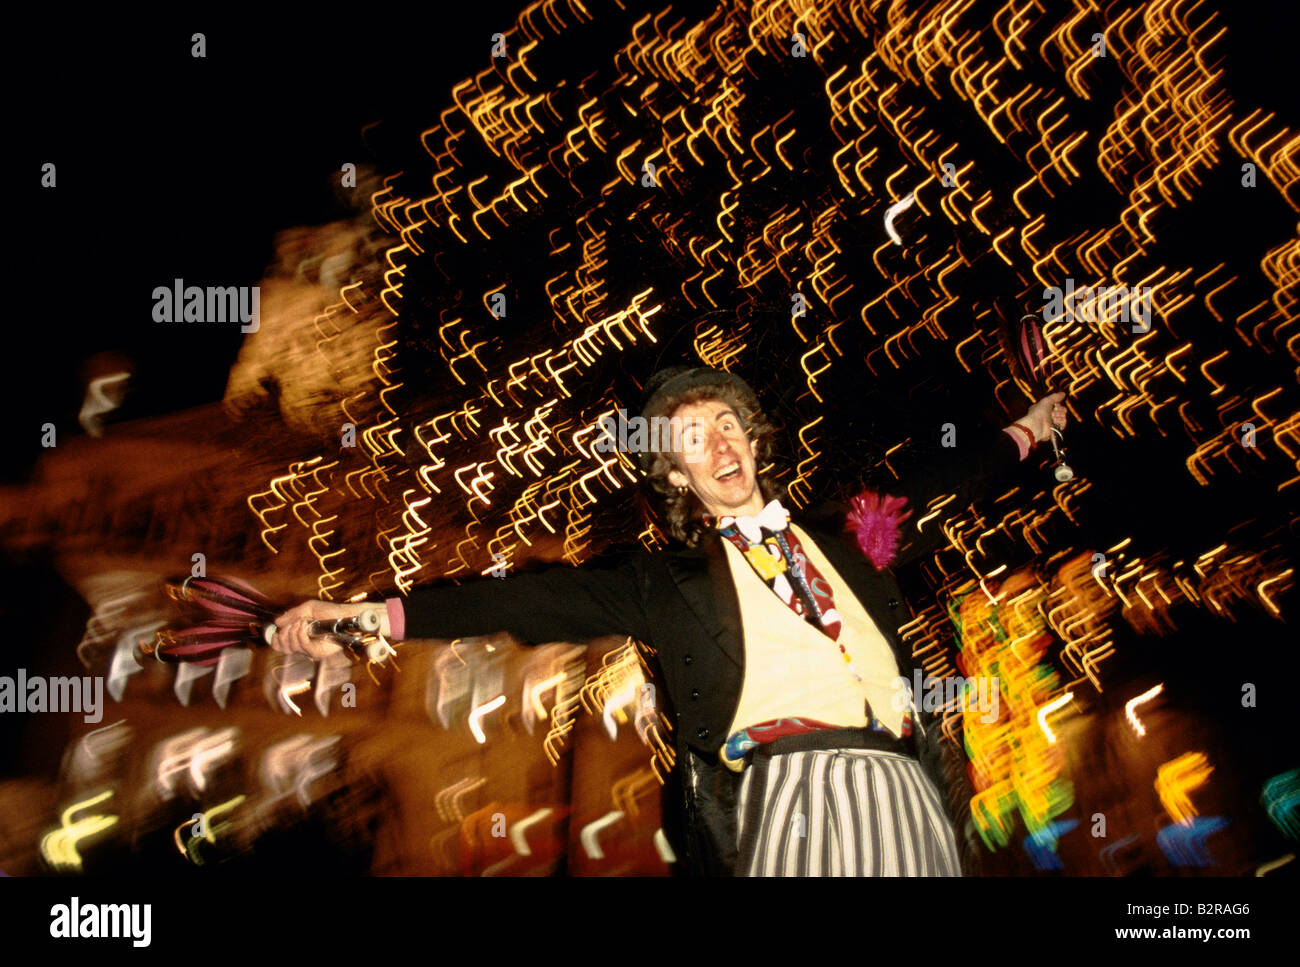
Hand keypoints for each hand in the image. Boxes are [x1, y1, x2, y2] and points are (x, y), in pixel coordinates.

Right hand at [269, 599, 389, 659]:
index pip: (280, 644)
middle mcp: (302, 644)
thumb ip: (292, 615)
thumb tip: (277, 623)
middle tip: (294, 623)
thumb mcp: (308, 609)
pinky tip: (305, 626)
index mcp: (298, 636)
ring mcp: (310, 650)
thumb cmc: (330, 612)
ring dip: (293, 632)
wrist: (346, 617)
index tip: (274, 631)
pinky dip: (301, 635)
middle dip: (284, 633)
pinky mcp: (318, 653)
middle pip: (282, 647)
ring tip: (303, 622)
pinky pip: (302, 647)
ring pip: (291, 646)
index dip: (274, 639)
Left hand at [1020, 392, 1067, 443]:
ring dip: (1060, 416)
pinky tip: (1056, 422)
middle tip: (1053, 413)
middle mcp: (1047, 415)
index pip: (1057, 404)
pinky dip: (1061, 423)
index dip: (1058, 404)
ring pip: (1063, 417)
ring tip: (1053, 418)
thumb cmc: (1039, 412)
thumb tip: (1064, 394)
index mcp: (1044, 408)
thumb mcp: (1047, 400)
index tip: (1055, 405)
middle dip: (1060, 410)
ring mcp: (1051, 423)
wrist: (1036, 425)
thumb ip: (1056, 396)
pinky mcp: (1054, 430)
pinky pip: (1063, 425)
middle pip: (1062, 411)